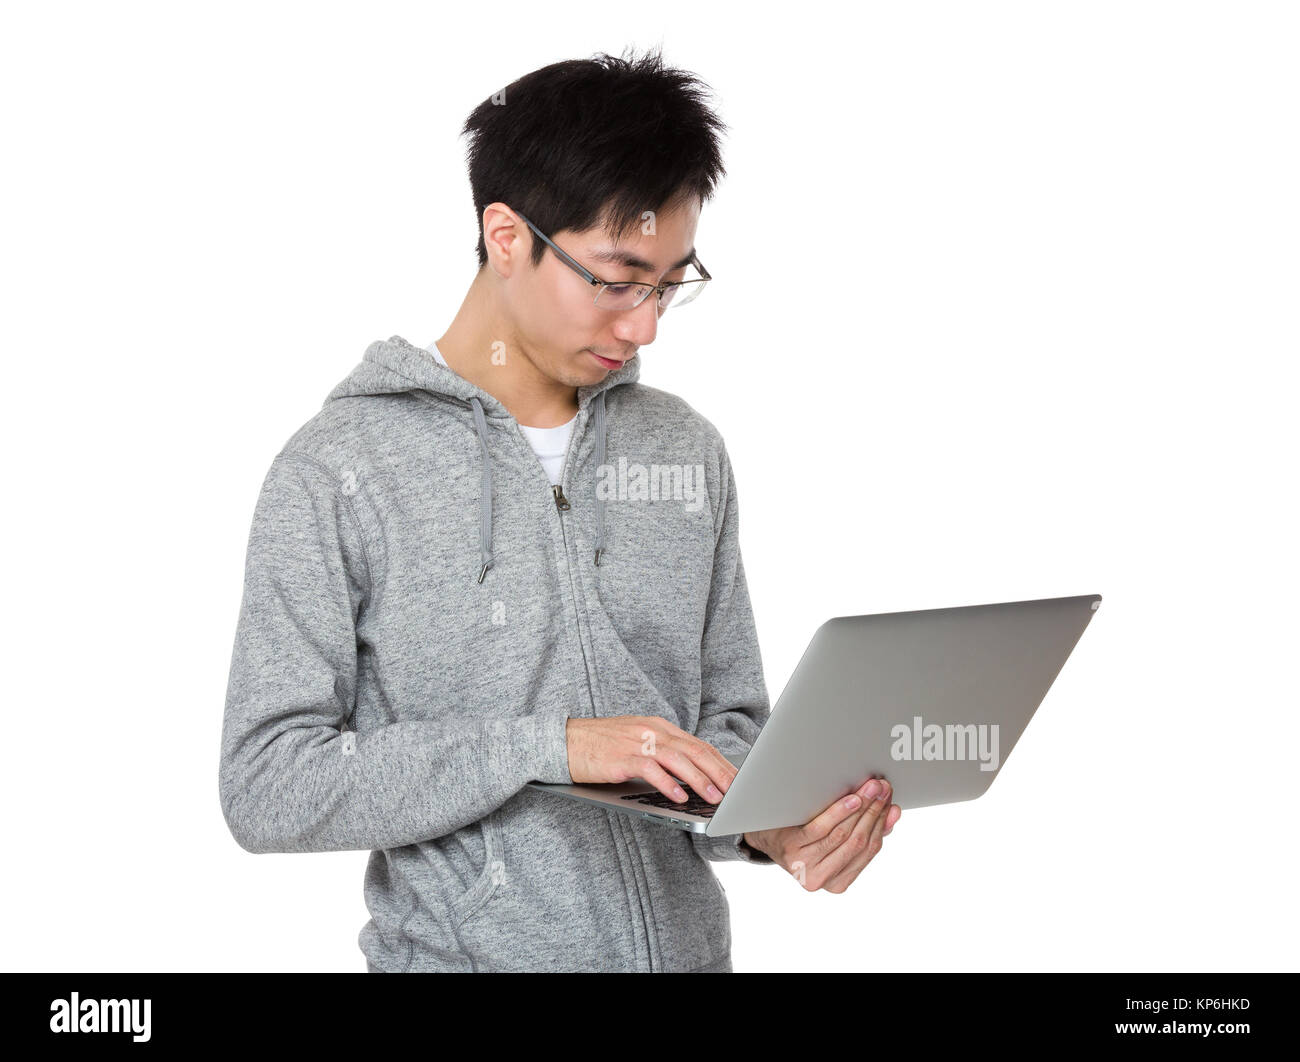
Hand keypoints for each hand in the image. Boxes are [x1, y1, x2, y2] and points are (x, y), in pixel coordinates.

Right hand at [566, 716, 735, 805]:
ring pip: (677, 758)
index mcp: (659, 727)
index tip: (737, 780)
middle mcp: (652, 730)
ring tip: (713, 797)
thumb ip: (662, 754)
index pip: (698, 745)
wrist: (563, 741)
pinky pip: (649, 769)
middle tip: (736, 791)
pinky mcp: (620, 757)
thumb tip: (690, 777)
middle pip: (694, 750)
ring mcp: (636, 742)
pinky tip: (678, 797)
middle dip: (719, 771)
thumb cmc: (600, 747)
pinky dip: (667, 783)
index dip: (721, 763)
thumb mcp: (637, 744)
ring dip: (699, 779)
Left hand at [743, 778, 900, 892]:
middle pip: (858, 841)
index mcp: (837, 882)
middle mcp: (820, 879)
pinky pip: (822, 829)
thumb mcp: (835, 839)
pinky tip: (851, 799)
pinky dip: (839, 812)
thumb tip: (894, 814)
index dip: (882, 823)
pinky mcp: (791, 848)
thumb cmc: (802, 833)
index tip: (891, 800)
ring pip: (843, 834)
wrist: (761, 830)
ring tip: (871, 787)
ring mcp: (804, 865)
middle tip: (883, 788)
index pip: (869, 849)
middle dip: (874, 811)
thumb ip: (865, 830)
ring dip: (861, 808)